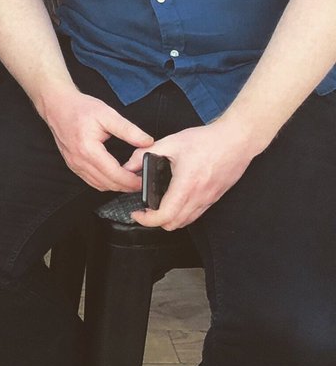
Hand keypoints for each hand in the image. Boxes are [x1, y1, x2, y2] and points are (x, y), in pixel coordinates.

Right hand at [39, 87, 150, 192]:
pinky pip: (90, 180)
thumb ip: (129, 130)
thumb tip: (147, 142)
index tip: (143, 180)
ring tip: (130, 179)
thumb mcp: (108, 114)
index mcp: (89, 149)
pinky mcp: (72, 164)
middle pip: (107, 184)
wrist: (57, 105)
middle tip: (141, 181)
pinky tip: (113, 176)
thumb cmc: (80, 108)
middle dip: (126, 186)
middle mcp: (79, 160)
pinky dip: (104, 182)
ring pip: (98, 185)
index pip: (114, 174)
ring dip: (115, 186)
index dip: (131, 181)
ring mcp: (74, 164)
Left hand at [124, 118, 255, 230]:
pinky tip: (174, 202)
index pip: (165, 215)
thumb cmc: (206, 140)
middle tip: (144, 210)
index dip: (147, 220)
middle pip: (174, 224)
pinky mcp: (214, 198)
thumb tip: (129, 165)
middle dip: (155, 222)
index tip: (137, 213)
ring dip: (169, 220)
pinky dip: (182, 214)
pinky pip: (196, 214)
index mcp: (186, 185)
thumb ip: (145, 154)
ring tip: (156, 207)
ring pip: (186, 222)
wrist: (236, 141)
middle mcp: (199, 197)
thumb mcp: (171, 142)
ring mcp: (208, 200)